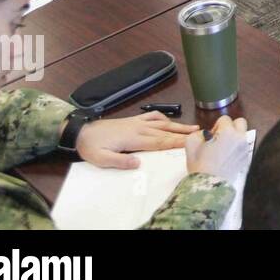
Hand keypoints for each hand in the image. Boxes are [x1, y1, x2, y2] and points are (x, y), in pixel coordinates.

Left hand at [75, 112, 200, 169]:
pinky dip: (162, 117)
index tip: (191, 143)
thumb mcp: (101, 159)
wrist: (80, 132)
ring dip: (177, 125)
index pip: (159, 142)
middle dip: (183, 133)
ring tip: (192, 127)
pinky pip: (151, 116)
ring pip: (162, 123)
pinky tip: (168, 120)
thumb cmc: (91, 147)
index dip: (175, 143)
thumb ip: (120, 161)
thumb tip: (139, 164)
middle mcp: (139, 128)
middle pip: (165, 132)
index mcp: (133, 138)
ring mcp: (137, 122)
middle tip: (199, 134)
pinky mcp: (132, 120)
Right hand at [185, 115, 250, 179]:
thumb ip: (199, 132)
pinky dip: (237, 149)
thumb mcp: (191, 143)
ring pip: (242, 135)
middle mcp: (239, 137)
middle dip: (231, 127)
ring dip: (234, 138)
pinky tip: (227, 158)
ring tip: (223, 149)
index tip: (211, 136)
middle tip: (221, 137)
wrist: (208, 185)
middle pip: (240, 122)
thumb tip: (207, 133)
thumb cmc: (199, 164)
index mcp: (227, 132)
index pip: (225, 119)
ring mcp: (245, 148)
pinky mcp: (246, 158)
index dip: (216, 126)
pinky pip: (243, 147)